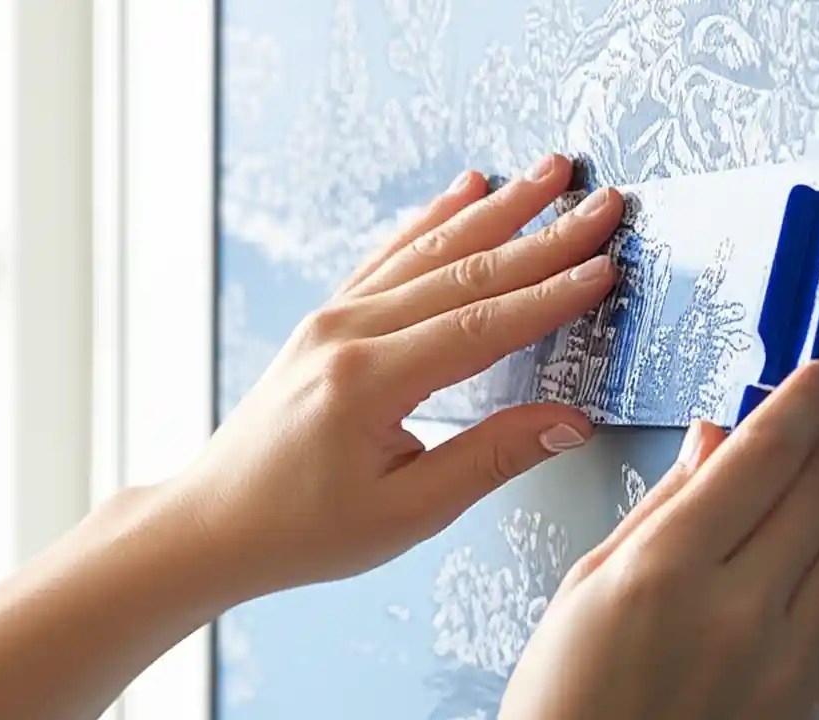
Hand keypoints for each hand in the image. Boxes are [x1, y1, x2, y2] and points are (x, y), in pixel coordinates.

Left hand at [176, 153, 622, 596]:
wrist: (212, 523)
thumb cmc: (302, 530)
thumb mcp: (407, 513)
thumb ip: (492, 458)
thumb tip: (570, 423)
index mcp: (369, 380)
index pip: (483, 324)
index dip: (551, 296)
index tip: (605, 267)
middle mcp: (348, 332)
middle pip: (465, 272)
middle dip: (543, 235)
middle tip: (602, 203)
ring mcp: (333, 318)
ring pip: (429, 249)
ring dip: (498, 209)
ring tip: (550, 173)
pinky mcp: (327, 319)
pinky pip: (389, 255)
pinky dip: (433, 220)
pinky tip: (466, 190)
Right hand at [501, 362, 818, 719]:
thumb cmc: (568, 701)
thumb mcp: (588, 584)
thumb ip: (664, 504)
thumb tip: (713, 438)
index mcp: (668, 571)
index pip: (763, 456)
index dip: (800, 401)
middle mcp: (740, 611)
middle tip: (803, 435)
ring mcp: (788, 661)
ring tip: (796, 500)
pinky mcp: (815, 699)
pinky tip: (799, 567)